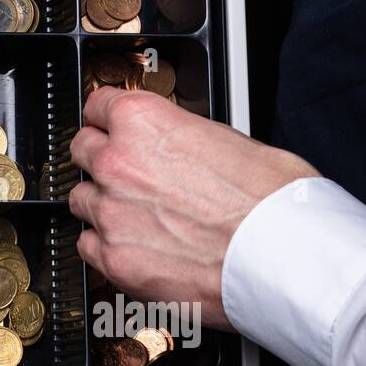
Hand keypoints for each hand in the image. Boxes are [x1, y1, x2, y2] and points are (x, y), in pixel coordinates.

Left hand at [68, 87, 318, 329]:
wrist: (284, 260)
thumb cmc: (272, 201)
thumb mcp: (230, 139)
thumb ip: (182, 136)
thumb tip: (176, 144)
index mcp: (143, 122)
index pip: (98, 105)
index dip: (107, 116)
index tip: (109, 124)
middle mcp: (117, 164)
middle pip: (81, 150)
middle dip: (100, 158)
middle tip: (124, 172)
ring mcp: (111, 214)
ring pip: (81, 200)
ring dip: (102, 204)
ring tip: (136, 216)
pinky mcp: (114, 260)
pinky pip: (88, 246)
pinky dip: (105, 246)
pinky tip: (133, 247)